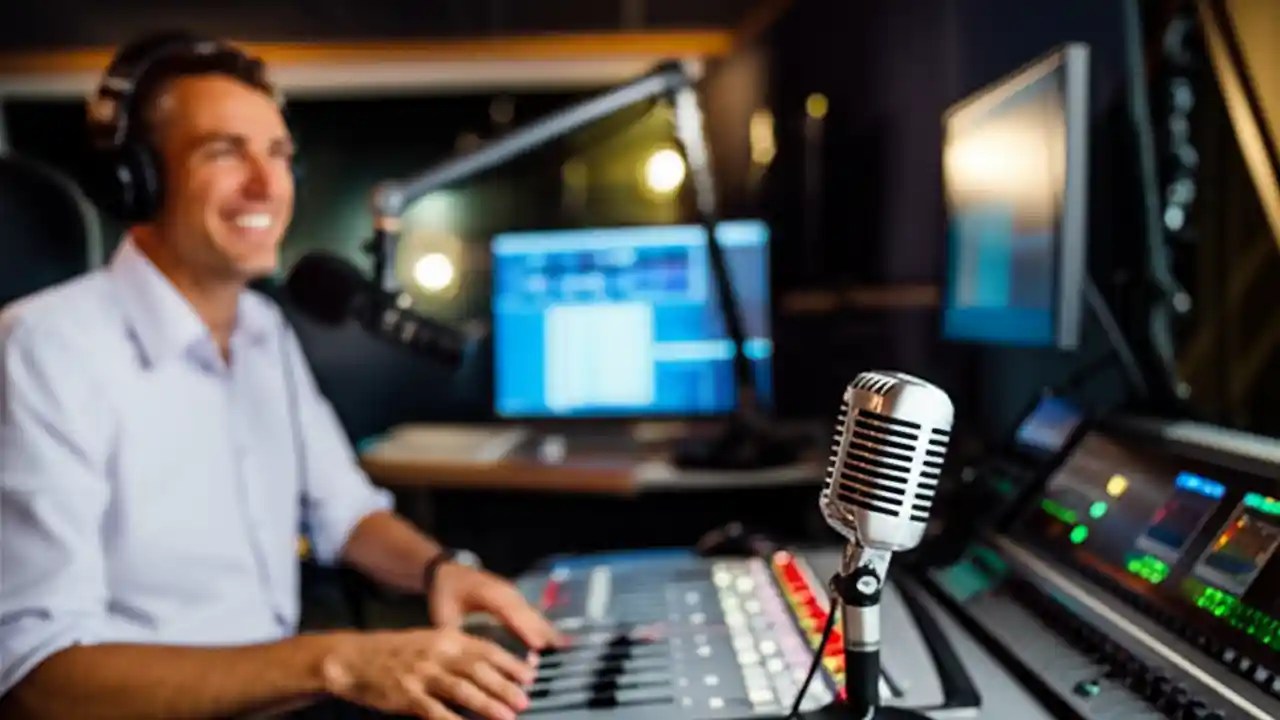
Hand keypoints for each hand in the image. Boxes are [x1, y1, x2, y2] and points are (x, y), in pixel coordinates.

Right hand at [322, 628, 534, 719]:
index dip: (510, 663)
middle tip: (525, 700)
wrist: (355, 658)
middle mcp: (438, 653)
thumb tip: (492, 666)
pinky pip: (435, 712)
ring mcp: (422, 675)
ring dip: (487, 704)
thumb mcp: (431, 641)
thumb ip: (459, 651)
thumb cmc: (398, 651)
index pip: (486, 649)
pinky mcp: (407, 695)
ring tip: (507, 716)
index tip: (530, 676)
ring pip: (462, 690)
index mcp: (447, 638)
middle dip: (505, 686)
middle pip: (479, 670)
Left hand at [428, 562, 563, 649]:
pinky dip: (543, 626)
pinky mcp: (517, 599)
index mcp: (488, 592)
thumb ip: (454, 634)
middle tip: (551, 654)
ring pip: (533, 612)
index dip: (524, 628)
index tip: (537, 645)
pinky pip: (533, 613)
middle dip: (540, 633)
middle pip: (527, 612)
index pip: (509, 610)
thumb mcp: (444, 614)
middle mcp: (506, 591)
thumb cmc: (446, 593)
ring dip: (546, 630)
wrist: (449, 571)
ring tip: (561, 649)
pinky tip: (555, 640)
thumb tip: (461, 657)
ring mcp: (514, 594)